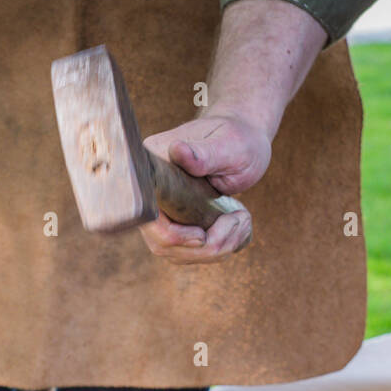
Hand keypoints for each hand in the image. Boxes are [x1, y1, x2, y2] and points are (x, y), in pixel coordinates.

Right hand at [138, 109, 267, 262]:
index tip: (203, 235)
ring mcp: (161, 212)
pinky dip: (217, 248)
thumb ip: (203, 153)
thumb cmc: (237, 138)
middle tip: (240, 221)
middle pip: (161, 243)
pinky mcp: (176, 224)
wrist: (243, 140)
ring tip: (243, 220)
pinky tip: (237, 227)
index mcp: (152, 170)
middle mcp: (151, 194)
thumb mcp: (226, 145)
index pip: (148, 217)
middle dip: (205, 246)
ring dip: (215, 249)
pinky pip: (188, 252)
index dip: (173, 235)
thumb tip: (177, 150)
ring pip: (177, 253)